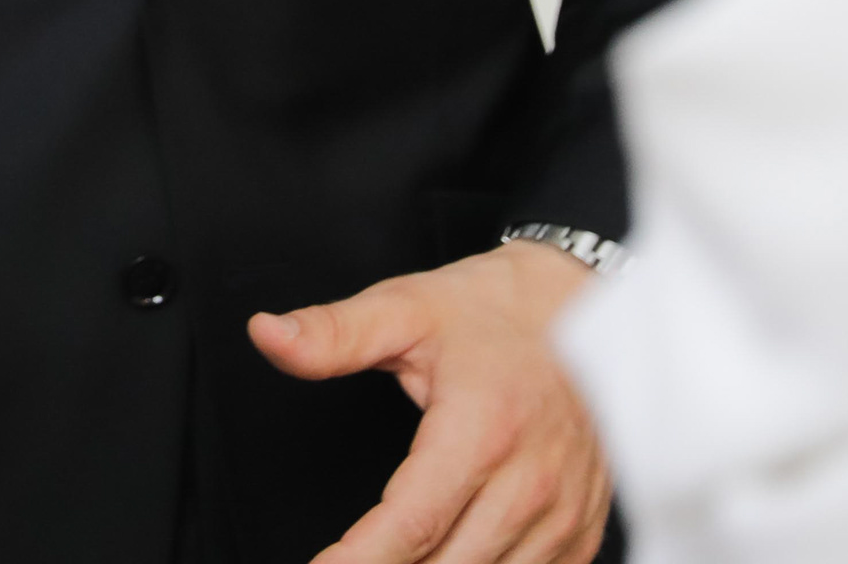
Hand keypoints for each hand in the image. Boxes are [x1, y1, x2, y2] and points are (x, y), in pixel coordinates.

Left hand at [251, 240, 608, 563]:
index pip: (411, 524)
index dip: (358, 560)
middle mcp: (531, 482)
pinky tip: (443, 563)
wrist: (579, 308)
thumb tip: (265, 333)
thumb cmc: (488, 313)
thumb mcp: (403, 308)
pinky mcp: (582, 528)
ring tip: (386, 561)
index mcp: (482, 430)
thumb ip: (332, 334)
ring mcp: (564, 511)